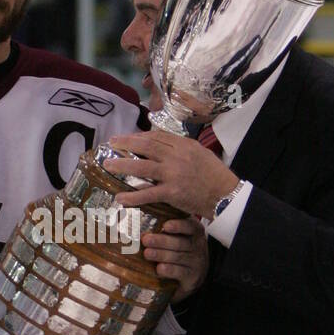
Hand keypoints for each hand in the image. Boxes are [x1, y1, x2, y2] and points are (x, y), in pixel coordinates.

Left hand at [104, 131, 237, 218]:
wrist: (225, 195)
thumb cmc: (214, 175)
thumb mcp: (200, 153)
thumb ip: (181, 147)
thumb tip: (162, 142)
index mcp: (184, 145)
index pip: (156, 137)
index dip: (138, 136)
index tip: (126, 138)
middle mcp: (177, 156)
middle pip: (146, 146)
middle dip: (126, 143)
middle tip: (111, 143)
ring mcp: (173, 174)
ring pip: (142, 167)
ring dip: (122, 165)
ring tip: (108, 165)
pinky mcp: (172, 192)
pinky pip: (148, 193)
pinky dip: (132, 196)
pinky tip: (120, 198)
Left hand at [141, 216, 208, 300]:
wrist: (193, 275)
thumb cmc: (180, 250)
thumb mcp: (177, 237)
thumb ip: (163, 229)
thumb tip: (137, 224)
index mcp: (194, 231)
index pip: (189, 226)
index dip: (178, 225)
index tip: (165, 226)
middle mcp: (198, 246)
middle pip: (180, 242)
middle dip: (161, 241)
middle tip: (146, 240)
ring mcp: (196, 262)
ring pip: (178, 257)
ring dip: (161, 254)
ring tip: (147, 253)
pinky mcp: (192, 277)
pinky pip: (180, 272)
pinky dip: (169, 270)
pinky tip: (159, 268)